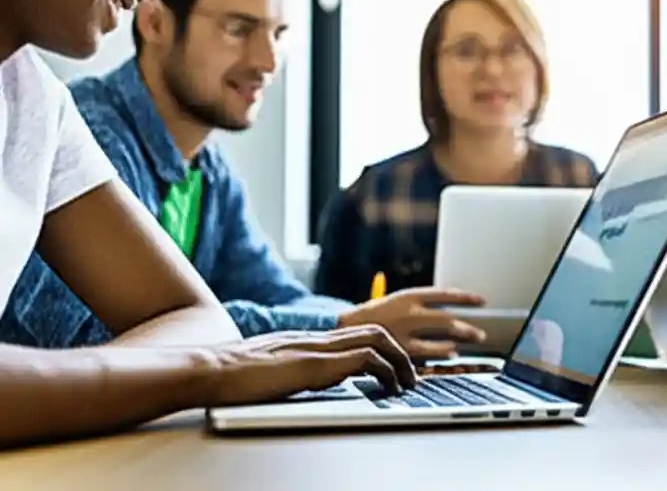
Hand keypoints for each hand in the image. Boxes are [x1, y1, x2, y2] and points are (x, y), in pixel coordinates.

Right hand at [199, 324, 417, 404]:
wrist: (207, 369)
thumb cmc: (227, 374)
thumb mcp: (267, 367)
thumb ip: (288, 368)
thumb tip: (300, 379)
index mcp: (305, 340)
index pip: (354, 333)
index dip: (380, 347)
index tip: (393, 366)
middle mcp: (315, 338)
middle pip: (374, 329)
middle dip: (400, 351)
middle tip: (410, 376)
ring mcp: (316, 348)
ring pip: (376, 339)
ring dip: (399, 361)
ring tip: (406, 384)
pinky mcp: (314, 365)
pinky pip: (364, 359)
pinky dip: (384, 371)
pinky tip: (387, 388)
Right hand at [338, 287, 486, 359]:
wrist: (342, 329)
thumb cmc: (373, 315)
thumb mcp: (396, 301)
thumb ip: (420, 303)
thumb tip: (450, 303)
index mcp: (409, 296)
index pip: (445, 294)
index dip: (466, 297)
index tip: (482, 301)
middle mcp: (409, 312)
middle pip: (447, 318)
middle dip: (467, 327)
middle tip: (481, 334)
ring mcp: (405, 331)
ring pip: (441, 336)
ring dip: (459, 340)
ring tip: (470, 343)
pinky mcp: (400, 349)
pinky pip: (428, 352)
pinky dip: (442, 352)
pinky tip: (451, 353)